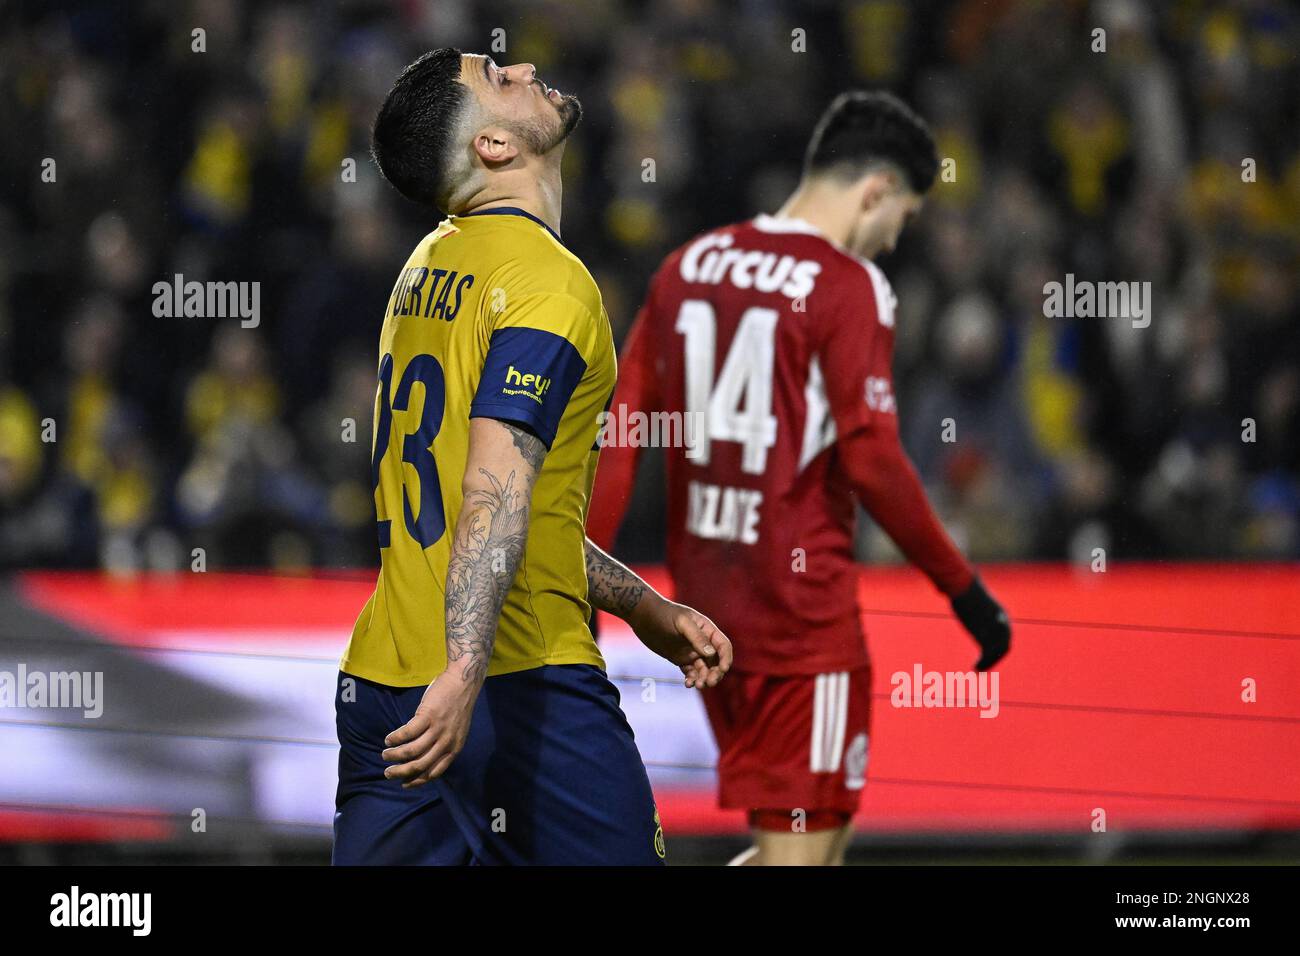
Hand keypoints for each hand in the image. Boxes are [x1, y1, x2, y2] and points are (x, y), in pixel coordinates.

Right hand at [381, 674, 478, 788]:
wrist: (463, 682)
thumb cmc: (457, 706)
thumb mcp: (455, 731)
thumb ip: (442, 745)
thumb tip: (421, 756)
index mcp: (454, 748)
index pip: (434, 772)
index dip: (417, 781)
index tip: (405, 783)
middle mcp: (447, 742)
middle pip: (420, 765)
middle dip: (401, 772)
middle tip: (389, 773)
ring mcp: (438, 729)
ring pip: (411, 751)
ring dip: (395, 755)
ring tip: (385, 754)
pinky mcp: (428, 715)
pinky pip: (407, 732)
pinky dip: (395, 738)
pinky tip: (388, 739)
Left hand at [628, 596, 732, 688]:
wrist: (643, 616)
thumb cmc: (663, 614)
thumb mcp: (681, 622)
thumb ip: (697, 637)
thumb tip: (712, 653)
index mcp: (707, 630)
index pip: (723, 646)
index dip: (726, 658)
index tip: (723, 669)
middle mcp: (702, 642)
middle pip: (716, 661)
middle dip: (715, 673)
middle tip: (708, 682)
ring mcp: (691, 651)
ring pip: (704, 670)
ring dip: (704, 679)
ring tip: (697, 685)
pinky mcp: (680, 659)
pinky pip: (690, 672)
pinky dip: (691, 679)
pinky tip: (687, 684)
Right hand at [950, 577, 1010, 670]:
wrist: (964, 587)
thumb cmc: (962, 586)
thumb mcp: (968, 594)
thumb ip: (965, 598)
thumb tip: (945, 590)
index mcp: (1002, 614)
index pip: (1006, 634)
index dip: (999, 645)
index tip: (988, 653)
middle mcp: (1003, 624)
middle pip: (1005, 646)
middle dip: (995, 657)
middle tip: (985, 666)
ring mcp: (995, 631)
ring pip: (997, 653)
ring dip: (989, 663)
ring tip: (979, 670)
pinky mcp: (987, 636)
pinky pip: (988, 655)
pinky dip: (983, 664)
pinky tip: (975, 669)